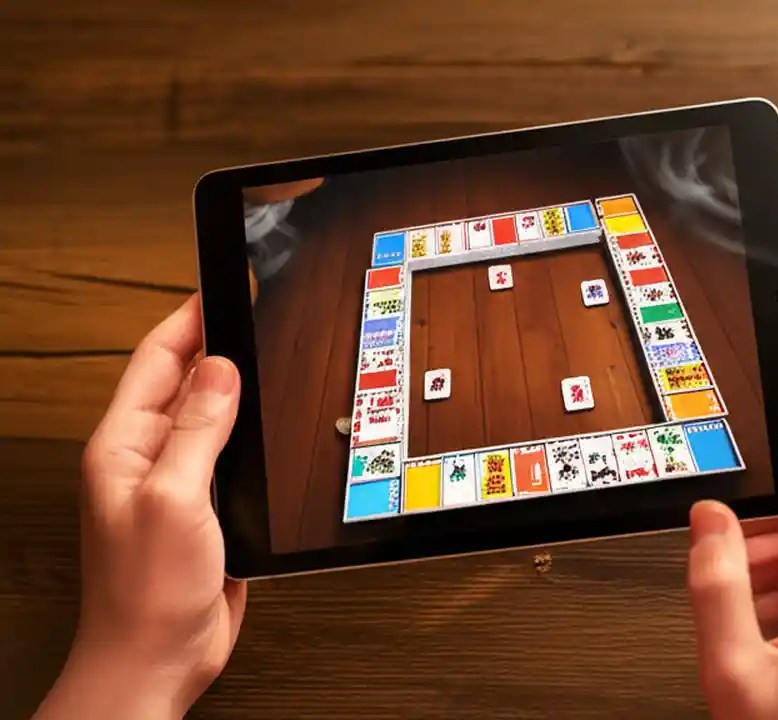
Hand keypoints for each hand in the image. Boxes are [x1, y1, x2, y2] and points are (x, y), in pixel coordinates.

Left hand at [37, 295, 245, 718]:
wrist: (158, 659)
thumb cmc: (145, 592)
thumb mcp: (174, 498)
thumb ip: (198, 430)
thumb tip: (220, 368)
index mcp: (123, 445)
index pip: (157, 361)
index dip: (189, 319)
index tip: (221, 287)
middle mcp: (148, 458)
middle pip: (187, 382)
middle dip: (220, 346)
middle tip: (256, 314)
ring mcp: (177, 483)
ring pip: (214, 417)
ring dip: (239, 392)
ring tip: (269, 360)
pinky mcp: (206, 509)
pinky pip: (230, 455)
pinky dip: (251, 435)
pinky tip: (270, 427)